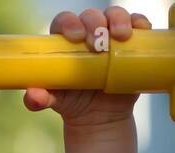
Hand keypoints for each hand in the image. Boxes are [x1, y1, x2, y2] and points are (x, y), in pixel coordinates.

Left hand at [26, 7, 151, 126]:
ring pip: (115, 15)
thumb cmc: (72, 102)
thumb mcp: (55, 102)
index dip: (69, 23)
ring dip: (119, 19)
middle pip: (91, 15)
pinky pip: (138, 24)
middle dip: (95, 23)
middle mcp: (88, 33)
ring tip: (120, 36)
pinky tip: (139, 30)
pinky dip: (141, 22)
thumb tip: (33, 95)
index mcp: (64, 42)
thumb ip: (39, 99)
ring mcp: (111, 36)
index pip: (64, 21)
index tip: (75, 36)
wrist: (99, 116)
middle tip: (98, 42)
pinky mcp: (132, 43)